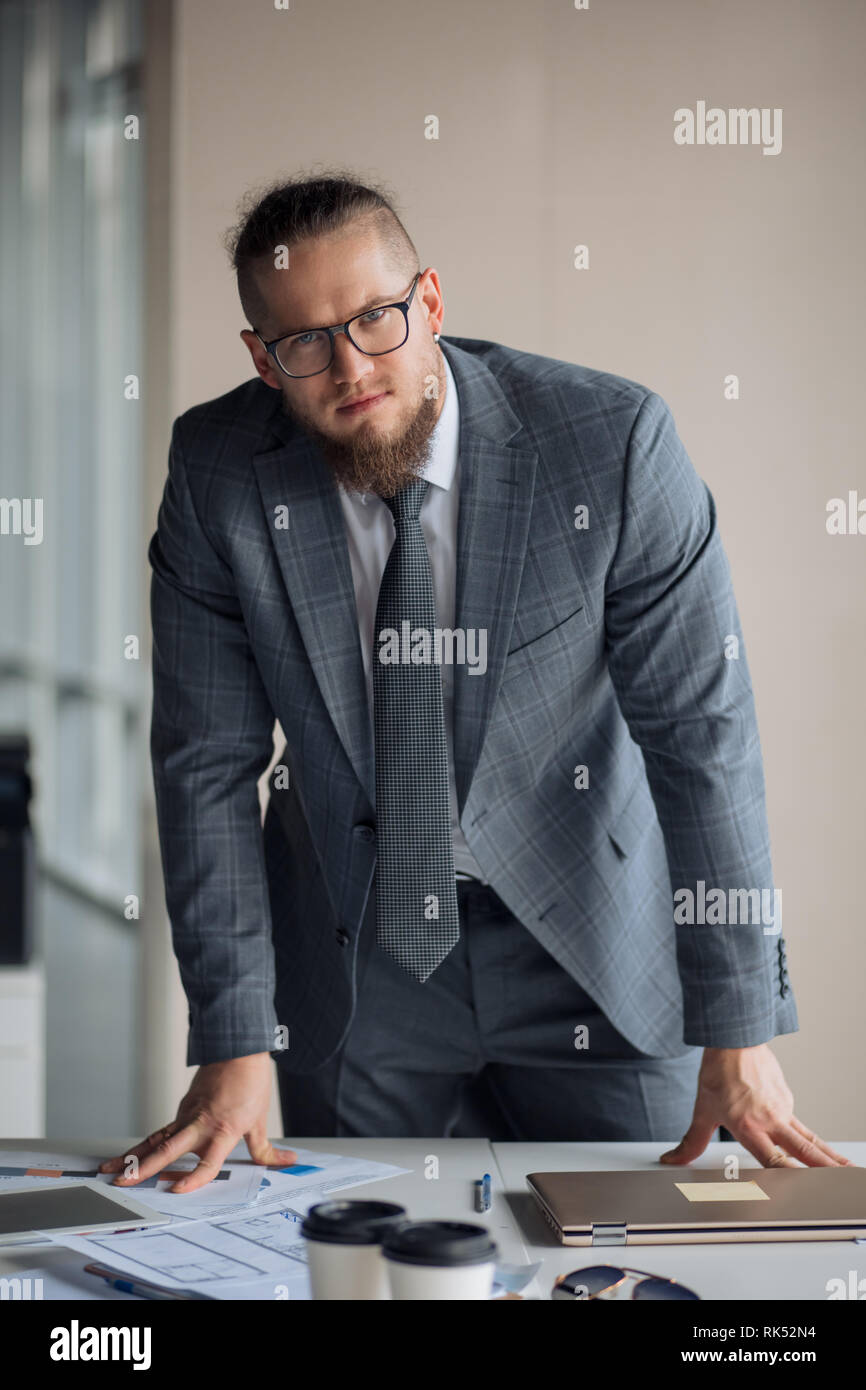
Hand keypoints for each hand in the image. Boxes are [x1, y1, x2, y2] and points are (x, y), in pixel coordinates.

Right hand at [98, 1053, 296, 1192]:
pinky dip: (144, 1144)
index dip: (194, 1177)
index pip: (208, 1161)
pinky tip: (130, 1156)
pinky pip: (161, 1130)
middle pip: (168, 1149)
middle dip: (143, 1168)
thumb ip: (267, 1149)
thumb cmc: (250, 1083)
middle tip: (123, 1182)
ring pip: (156, 1139)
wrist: (238, 1050)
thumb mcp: (260, 1120)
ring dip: (133, 1156)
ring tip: (111, 1170)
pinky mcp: (182, 1109)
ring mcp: (187, 1115)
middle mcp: (200, 1124)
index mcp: (223, 1129)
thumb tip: (288, 1162)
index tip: (177, 1191)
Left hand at [659, 1043, 853, 1167]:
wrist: (732, 1037)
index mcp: (749, 1125)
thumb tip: (673, 1159)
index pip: (773, 1159)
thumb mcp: (702, 1109)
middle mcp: (770, 1118)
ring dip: (829, 1155)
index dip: (790, 1176)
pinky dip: (812, 1139)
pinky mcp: (786, 1098)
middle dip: (826, 1168)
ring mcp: (782, 1107)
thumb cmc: (718, 1071)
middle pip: (804, 1149)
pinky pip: (799, 1123)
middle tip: (846, 1179)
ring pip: (810, 1137)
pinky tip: (817, 1149)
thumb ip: (692, 1141)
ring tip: (848, 1169)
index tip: (806, 1188)